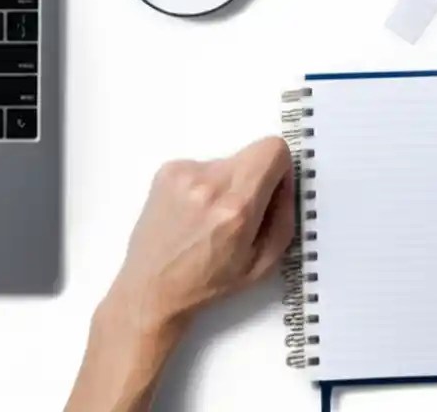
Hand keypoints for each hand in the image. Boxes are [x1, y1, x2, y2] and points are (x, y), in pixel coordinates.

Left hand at [66, 137, 295, 411]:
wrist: (152, 287)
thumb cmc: (209, 283)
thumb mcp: (263, 264)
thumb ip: (284, 218)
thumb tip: (285, 183)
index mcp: (237, 207)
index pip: (273, 149)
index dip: (279, 169)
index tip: (270, 192)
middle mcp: (208, 182)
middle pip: (250, 155)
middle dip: (253, 180)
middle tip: (239, 214)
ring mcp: (183, 174)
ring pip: (225, 163)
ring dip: (226, 185)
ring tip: (208, 220)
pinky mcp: (165, 171)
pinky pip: (201, 167)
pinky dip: (203, 187)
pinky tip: (191, 215)